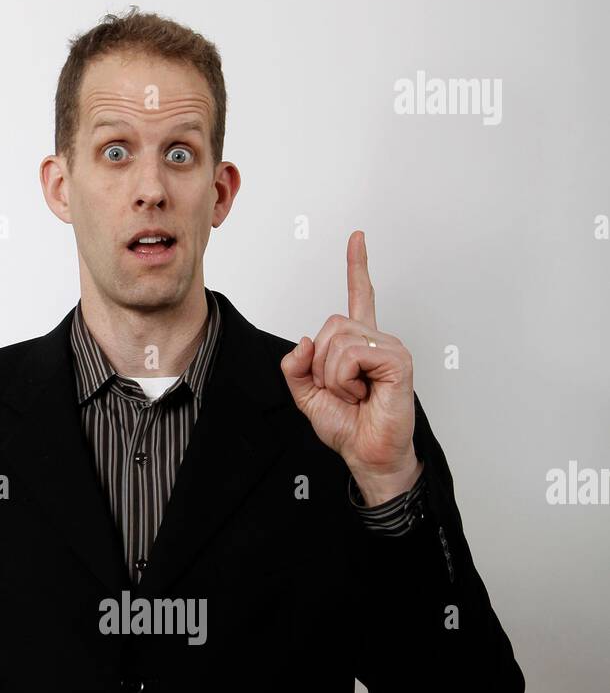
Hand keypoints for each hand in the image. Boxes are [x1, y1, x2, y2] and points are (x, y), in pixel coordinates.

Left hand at [280, 231, 419, 503]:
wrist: (367, 455)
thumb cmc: (348, 427)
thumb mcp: (307, 397)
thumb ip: (295, 368)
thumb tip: (303, 341)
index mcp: (358, 345)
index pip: (360, 297)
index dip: (357, 267)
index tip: (357, 237)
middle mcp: (377, 340)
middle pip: (332, 325)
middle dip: (321, 364)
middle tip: (341, 391)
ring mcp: (389, 348)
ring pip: (338, 340)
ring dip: (333, 376)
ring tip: (353, 395)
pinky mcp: (397, 360)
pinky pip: (353, 355)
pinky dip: (345, 379)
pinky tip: (363, 393)